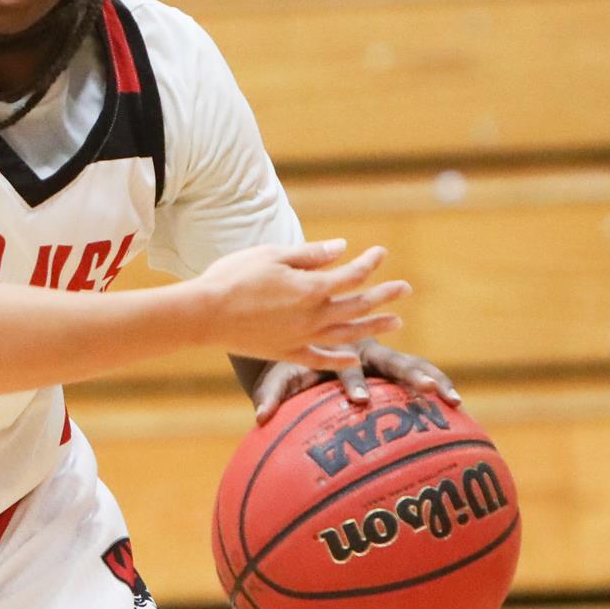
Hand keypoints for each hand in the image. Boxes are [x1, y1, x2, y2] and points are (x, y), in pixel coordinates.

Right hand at [197, 239, 409, 371]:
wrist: (204, 314)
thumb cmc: (234, 277)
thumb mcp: (272, 255)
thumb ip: (310, 255)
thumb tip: (342, 249)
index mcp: (311, 288)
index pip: (351, 274)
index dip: (369, 262)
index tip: (381, 253)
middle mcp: (313, 316)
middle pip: (357, 305)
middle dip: (383, 296)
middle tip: (405, 290)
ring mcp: (300, 337)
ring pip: (347, 334)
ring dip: (373, 328)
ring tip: (395, 323)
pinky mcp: (285, 352)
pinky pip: (320, 358)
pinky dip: (340, 359)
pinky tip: (354, 357)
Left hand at [249, 339, 462, 424]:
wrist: (296, 340)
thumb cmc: (285, 367)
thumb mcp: (276, 378)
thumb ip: (272, 396)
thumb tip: (260, 418)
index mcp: (333, 353)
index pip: (346, 369)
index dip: (354, 383)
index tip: (360, 401)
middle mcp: (362, 351)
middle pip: (389, 361)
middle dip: (407, 375)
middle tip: (426, 388)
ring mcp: (381, 357)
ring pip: (411, 363)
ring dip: (433, 378)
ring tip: (454, 401)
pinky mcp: (392, 364)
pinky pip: (418, 373)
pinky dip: (438, 385)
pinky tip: (459, 408)